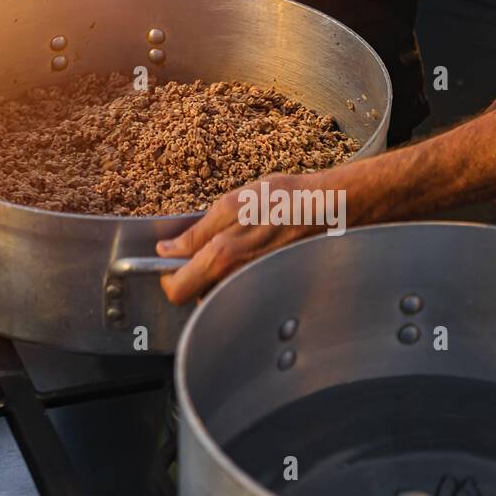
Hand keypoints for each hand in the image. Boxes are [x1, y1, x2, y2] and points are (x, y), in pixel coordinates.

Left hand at [156, 173, 320, 303]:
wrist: (328, 209)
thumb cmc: (285, 200)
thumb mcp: (232, 204)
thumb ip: (196, 233)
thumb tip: (168, 249)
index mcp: (222, 257)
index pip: (177, 289)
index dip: (167, 275)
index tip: (170, 261)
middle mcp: (236, 278)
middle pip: (194, 295)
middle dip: (189, 277)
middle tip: (196, 254)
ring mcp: (253, 284)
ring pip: (217, 291)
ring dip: (214, 274)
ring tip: (230, 246)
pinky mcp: (268, 284)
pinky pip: (239, 286)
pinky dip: (235, 273)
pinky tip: (249, 249)